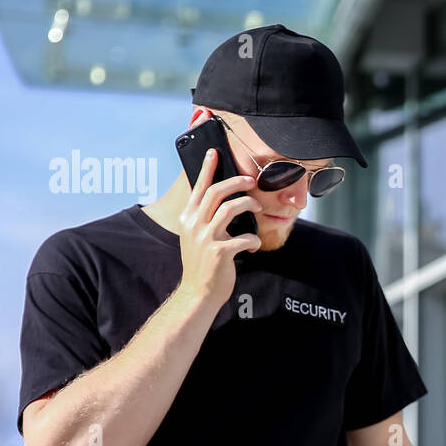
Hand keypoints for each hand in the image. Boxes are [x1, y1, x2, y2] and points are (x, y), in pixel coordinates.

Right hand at [176, 148, 261, 308]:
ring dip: (249, 204)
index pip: (198, 187)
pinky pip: (245, 237)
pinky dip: (254, 240)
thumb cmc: (202, 264)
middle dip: (237, 181)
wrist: (198, 293)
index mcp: (187, 218)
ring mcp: (206, 238)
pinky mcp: (220, 252)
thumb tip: (220, 202)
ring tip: (257, 206)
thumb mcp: (195, 237)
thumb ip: (203, 219)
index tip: (214, 152)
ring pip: (231, 208)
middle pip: (217, 192)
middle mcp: (194, 225)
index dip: (207, 168)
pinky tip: (254, 245)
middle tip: (251, 180)